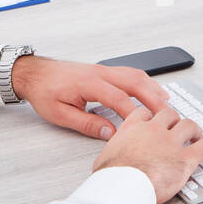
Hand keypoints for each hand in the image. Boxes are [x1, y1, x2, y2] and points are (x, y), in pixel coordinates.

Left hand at [10, 56, 169, 139]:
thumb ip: (86, 124)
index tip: (145, 127)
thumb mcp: (60, 114)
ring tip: (167, 103)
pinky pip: (130, 73)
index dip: (134, 113)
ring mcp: (103, 70)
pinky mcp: (104, 71)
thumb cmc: (45, 91)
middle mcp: (100, 73)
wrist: (35, 74)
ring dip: (152, 88)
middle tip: (167, 114)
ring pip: (135, 75)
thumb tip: (109, 133)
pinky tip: (152, 90)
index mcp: (89, 83)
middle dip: (153, 98)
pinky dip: (145, 82)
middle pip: (135, 83)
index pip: (119, 98)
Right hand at [92, 105, 202, 203]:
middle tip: (178, 127)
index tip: (155, 120)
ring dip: (195, 130)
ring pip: (189, 125)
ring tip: (197, 136)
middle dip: (175, 120)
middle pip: (169, 114)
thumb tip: (109, 161)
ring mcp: (171, 143)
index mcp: (133, 129)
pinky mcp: (185, 159)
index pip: (145, 113)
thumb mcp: (104, 159)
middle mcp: (153, 130)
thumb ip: (113, 153)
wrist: (122, 188)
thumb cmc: (111, 178)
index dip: (152, 116)